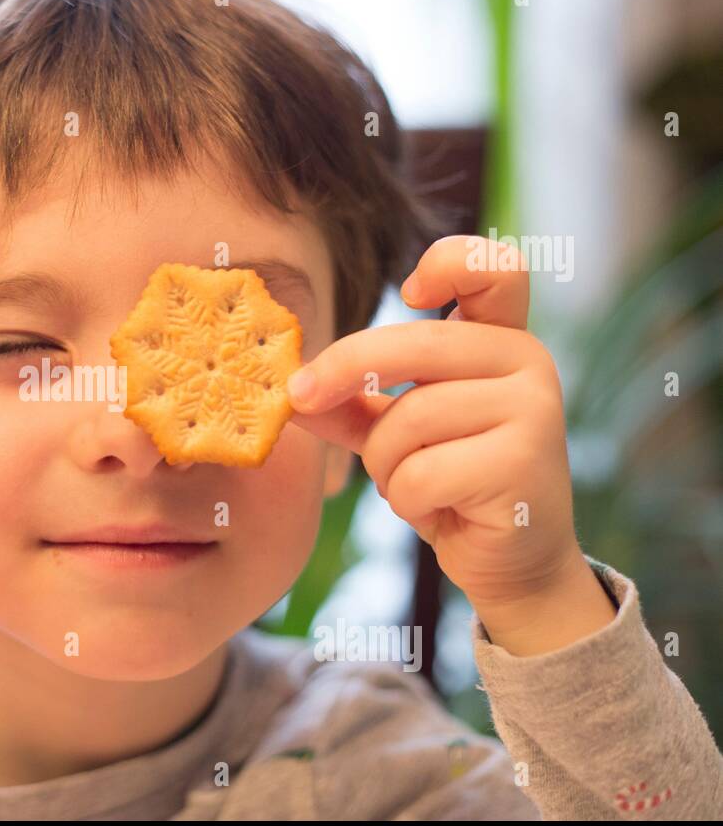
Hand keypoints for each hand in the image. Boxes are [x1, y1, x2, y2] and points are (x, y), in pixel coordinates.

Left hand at [286, 235, 612, 653]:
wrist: (509, 562)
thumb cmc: (450, 484)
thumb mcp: (392, 433)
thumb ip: (347, 403)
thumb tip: (289, 389)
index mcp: (499, 339)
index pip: (496, 269)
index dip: (450, 262)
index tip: (407, 292)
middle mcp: (528, 360)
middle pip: (411, 344)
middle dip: (340, 372)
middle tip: (298, 398)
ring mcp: (535, 409)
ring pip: (408, 419)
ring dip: (386, 464)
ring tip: (413, 485)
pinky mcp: (526, 463)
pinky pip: (423, 471)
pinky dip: (408, 498)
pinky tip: (438, 509)